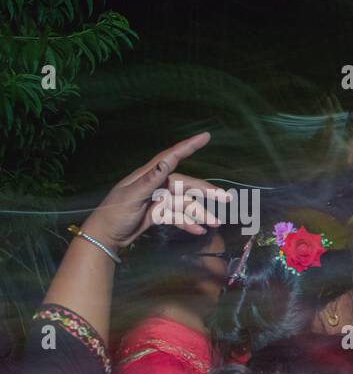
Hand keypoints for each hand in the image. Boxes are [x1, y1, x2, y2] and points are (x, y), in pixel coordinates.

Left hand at [81, 133, 226, 250]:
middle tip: (226, 198)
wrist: (105, 237)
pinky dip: (188, 223)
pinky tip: (199, 231)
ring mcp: (158, 200)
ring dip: (200, 213)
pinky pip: (178, 216)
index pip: (171, 157)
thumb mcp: (131, 196)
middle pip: (186, 185)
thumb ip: (150, 180)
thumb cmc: (114, 213)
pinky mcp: (158, 214)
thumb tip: (166, 162)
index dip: (188, 147)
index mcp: (148, 176)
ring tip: (215, 224)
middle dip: (206, 191)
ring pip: (185, 204)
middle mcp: (156, 185)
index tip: (205, 137)